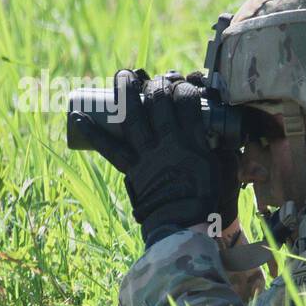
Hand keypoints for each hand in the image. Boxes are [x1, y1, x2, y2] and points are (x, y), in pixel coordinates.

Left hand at [72, 70, 231, 245]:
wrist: (187, 229)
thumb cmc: (213, 202)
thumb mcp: (226, 170)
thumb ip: (223, 148)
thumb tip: (222, 131)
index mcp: (195, 144)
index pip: (188, 104)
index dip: (185, 88)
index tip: (186, 86)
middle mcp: (169, 145)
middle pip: (158, 104)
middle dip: (157, 84)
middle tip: (157, 79)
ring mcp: (148, 156)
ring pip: (133, 117)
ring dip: (126, 93)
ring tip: (124, 75)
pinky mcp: (133, 170)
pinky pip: (110, 149)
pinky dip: (93, 133)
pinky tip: (78, 117)